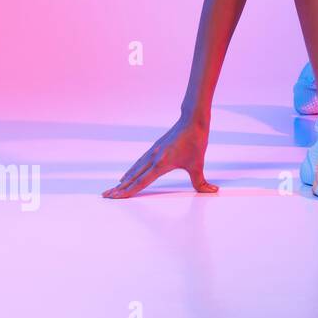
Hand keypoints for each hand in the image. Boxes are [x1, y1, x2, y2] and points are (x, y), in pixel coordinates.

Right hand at [103, 115, 217, 197]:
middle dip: (119, 188)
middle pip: (132, 177)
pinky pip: (139, 163)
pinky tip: (128, 174)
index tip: (116, 197)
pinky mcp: (156, 148)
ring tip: (114, 188)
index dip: (128, 191)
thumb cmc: (195, 141)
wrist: (192, 120)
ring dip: (123, 180)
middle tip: (106, 195)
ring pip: (135, 169)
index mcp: (161, 164)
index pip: (141, 182)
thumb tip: (212, 191)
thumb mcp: (198, 163)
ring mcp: (153, 152)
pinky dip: (132, 170)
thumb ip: (201, 181)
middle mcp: (153, 158)